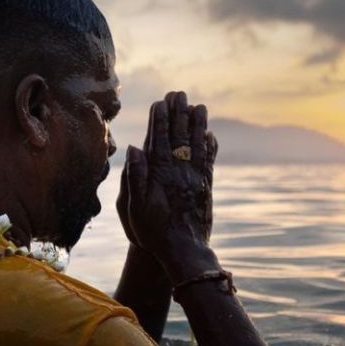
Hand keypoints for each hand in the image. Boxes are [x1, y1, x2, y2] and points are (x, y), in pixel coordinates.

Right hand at [118, 91, 217, 272]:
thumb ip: (135, 177)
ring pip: (197, 145)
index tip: (160, 102)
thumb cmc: (153, 232)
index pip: (160, 140)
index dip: (160, 119)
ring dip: (198, 124)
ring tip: (199, 107)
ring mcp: (195, 179)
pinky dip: (209, 146)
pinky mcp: (205, 188)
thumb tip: (134, 148)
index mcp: (160, 175)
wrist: (183, 251)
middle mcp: (179, 173)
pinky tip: (210, 135)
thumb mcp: (134, 207)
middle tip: (180, 94)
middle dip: (179, 114)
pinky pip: (208, 161)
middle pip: (180, 136)